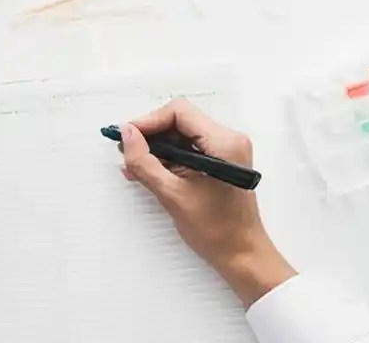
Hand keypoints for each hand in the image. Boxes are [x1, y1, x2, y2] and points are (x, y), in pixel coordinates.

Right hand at [119, 99, 295, 307]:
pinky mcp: (221, 162)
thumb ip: (144, 162)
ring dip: (157, 148)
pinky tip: (149, 172)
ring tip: (134, 165)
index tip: (126, 136)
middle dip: (151, 135)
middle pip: (180, 121)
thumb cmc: (215, 230)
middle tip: (126, 151)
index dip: (148, 121)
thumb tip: (126, 134)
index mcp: (224, 143)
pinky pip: (189, 150)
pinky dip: (169, 158)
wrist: (242, 255)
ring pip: (182, 135)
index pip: (179, 112)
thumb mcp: (172, 195)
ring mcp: (226, 151)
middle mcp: (229, 140)